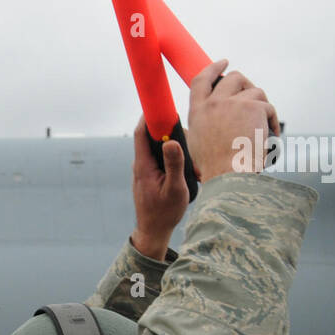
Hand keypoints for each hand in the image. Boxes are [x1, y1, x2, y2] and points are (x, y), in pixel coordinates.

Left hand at [129, 115, 187, 259]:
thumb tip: (172, 141)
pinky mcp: (151, 174)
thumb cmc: (164, 213)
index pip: (141, 132)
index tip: (162, 103)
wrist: (153, 231)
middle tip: (190, 138)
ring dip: (176, 148)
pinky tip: (190, 171)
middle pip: (153, 136)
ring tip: (193, 164)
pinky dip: (175, 159)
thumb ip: (174, 164)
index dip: (149, 115)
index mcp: (143, 165)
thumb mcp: (174, 189)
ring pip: (159, 147)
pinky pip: (162, 158)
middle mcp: (141, 164)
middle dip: (171, 132)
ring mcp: (146, 169)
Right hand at [187, 59, 279, 181]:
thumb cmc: (215, 169)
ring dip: (261, 106)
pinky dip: (272, 121)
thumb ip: (202, 128)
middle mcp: (213, 103)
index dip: (213, 68)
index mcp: (196, 112)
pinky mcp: (254, 106)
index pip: (201, 80)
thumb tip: (207, 126)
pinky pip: (268, 107)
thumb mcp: (197, 145)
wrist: (229, 176)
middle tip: (254, 98)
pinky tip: (270, 137)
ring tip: (262, 127)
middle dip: (245, 84)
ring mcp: (233, 102)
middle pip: (232, 78)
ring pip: (255, 91)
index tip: (223, 62)